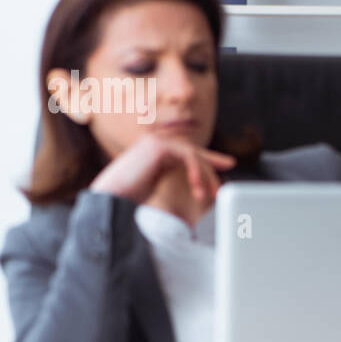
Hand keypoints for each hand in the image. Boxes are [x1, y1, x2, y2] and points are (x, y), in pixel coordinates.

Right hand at [89, 134, 235, 206]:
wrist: (110, 199)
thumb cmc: (128, 198)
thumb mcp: (155, 186)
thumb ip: (170, 178)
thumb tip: (191, 185)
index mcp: (157, 151)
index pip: (189, 152)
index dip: (210, 158)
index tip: (229, 164)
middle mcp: (157, 143)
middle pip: (194, 152)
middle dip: (212, 170)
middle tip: (221, 190)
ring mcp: (157, 142)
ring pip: (193, 154)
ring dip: (205, 176)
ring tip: (211, 196)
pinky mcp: (158, 146)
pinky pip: (187, 156)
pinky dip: (197, 173)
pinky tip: (199, 191)